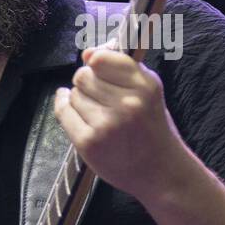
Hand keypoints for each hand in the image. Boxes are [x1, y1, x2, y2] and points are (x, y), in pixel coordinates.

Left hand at [53, 41, 187, 200]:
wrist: (160, 172)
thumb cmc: (151, 128)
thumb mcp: (148, 91)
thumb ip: (121, 67)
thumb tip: (88, 52)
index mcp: (145, 85)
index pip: (100, 58)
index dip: (96, 63)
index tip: (100, 71)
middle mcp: (127, 103)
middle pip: (83, 75)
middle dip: (87, 83)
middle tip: (101, 98)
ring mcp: (107, 124)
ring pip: (74, 95)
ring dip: (81, 102)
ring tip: (100, 115)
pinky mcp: (90, 143)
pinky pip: (64, 113)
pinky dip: (66, 111)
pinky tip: (78, 115)